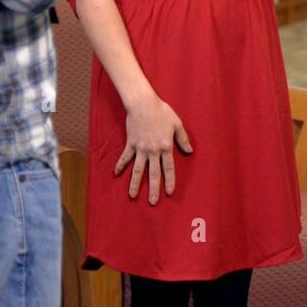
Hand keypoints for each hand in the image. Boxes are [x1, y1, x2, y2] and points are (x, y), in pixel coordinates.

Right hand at [114, 90, 192, 204]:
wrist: (143, 104)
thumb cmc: (162, 112)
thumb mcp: (177, 124)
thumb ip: (183, 139)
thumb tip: (190, 151)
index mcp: (166, 147)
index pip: (169, 168)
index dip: (169, 181)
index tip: (169, 192)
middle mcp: (153, 151)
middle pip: (154, 173)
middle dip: (154, 189)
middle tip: (153, 202)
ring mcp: (141, 148)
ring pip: (138, 170)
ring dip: (135, 184)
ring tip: (133, 195)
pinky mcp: (131, 144)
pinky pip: (125, 157)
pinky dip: (120, 165)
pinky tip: (116, 174)